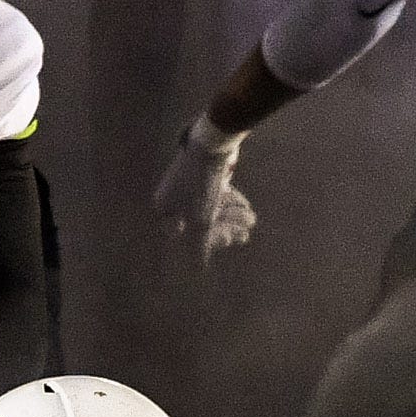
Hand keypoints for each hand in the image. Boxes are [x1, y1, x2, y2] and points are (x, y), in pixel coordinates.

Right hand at [155, 122, 256, 261]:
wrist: (213, 145)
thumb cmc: (201, 185)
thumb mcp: (202, 219)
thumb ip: (199, 246)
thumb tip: (196, 272)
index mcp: (165, 208)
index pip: (185, 236)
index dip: (209, 241)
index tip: (230, 240)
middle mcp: (172, 198)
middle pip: (200, 222)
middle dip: (226, 228)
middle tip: (246, 232)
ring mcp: (188, 186)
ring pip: (211, 208)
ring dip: (233, 217)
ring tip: (251, 219)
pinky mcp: (203, 176)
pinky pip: (216, 196)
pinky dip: (231, 203)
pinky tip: (246, 207)